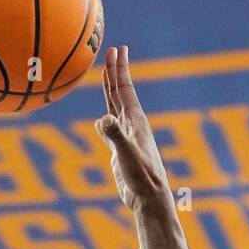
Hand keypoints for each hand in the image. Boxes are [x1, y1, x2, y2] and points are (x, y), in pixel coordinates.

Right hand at [96, 45, 169, 211]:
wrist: (148, 198)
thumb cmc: (142, 177)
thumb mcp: (126, 154)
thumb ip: (114, 136)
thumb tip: (101, 119)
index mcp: (135, 121)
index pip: (124, 89)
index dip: (119, 69)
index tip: (116, 49)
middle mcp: (132, 126)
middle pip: (120, 93)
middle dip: (115, 72)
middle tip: (111, 51)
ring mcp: (126, 138)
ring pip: (115, 109)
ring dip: (110, 92)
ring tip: (106, 77)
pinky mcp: (121, 153)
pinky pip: (110, 131)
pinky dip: (104, 123)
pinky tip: (99, 121)